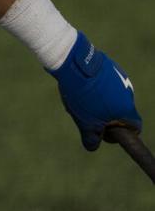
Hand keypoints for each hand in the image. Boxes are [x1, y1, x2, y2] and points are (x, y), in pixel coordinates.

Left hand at [49, 33, 140, 150]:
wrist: (75, 63)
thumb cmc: (83, 95)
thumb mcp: (85, 121)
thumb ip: (91, 137)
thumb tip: (92, 146)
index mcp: (127, 109)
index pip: (135, 127)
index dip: (121, 133)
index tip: (106, 131)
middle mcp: (129, 94)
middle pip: (120, 112)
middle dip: (105, 116)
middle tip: (87, 114)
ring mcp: (121, 79)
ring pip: (112, 97)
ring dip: (99, 101)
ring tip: (80, 97)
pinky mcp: (111, 68)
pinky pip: (106, 83)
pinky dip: (96, 87)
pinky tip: (80, 85)